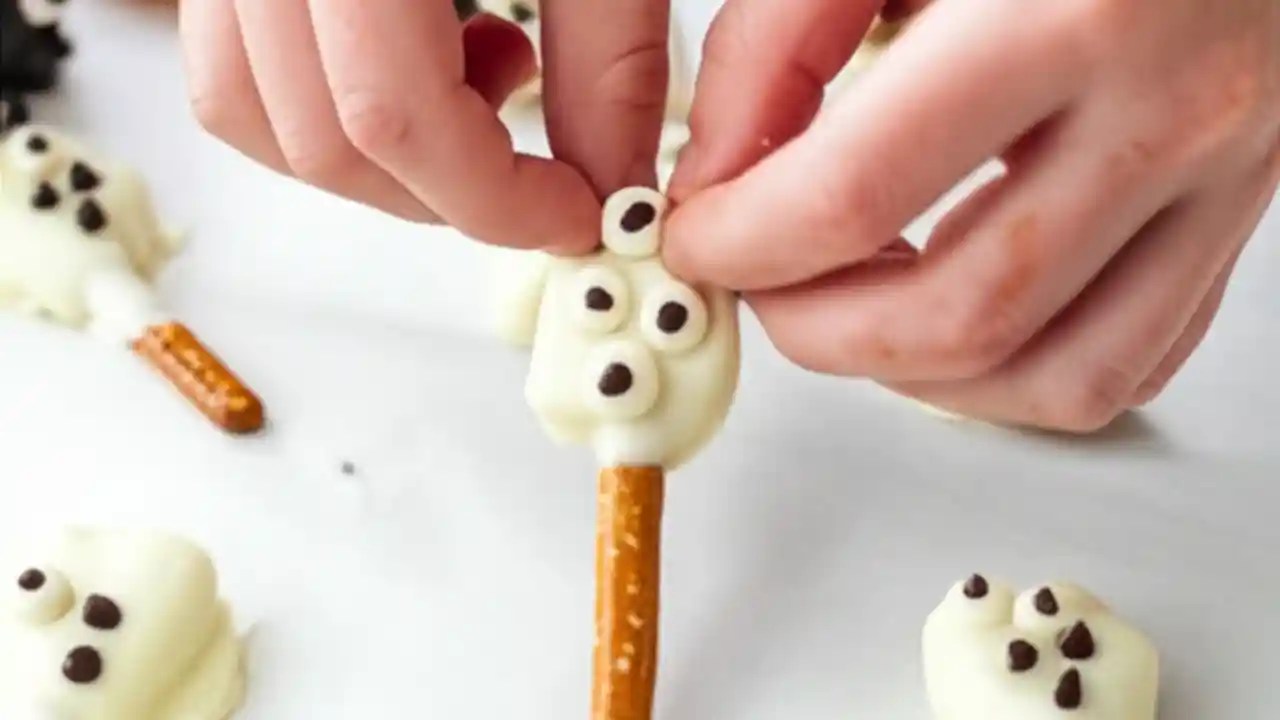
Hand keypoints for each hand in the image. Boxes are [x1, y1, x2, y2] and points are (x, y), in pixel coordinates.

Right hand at [180, 0, 673, 251]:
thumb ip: (610, 60)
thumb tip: (611, 186)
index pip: (393, 117)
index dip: (497, 197)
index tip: (578, 216)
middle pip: (320, 135)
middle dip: (447, 192)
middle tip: (539, 179)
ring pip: (254, 110)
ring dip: (380, 150)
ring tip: (484, 79)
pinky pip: (235, 62)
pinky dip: (324, 98)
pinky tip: (428, 42)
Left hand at [665, 0, 1279, 430]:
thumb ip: (782, 36)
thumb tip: (719, 175)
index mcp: (1068, 11)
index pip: (856, 194)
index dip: (742, 243)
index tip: (699, 239)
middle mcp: (1167, 113)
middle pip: (954, 317)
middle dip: (814, 331)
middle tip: (762, 285)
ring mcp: (1221, 182)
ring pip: (1049, 377)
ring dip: (915, 374)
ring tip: (852, 304)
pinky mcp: (1238, 221)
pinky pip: (1127, 365)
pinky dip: (1018, 377)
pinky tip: (958, 316)